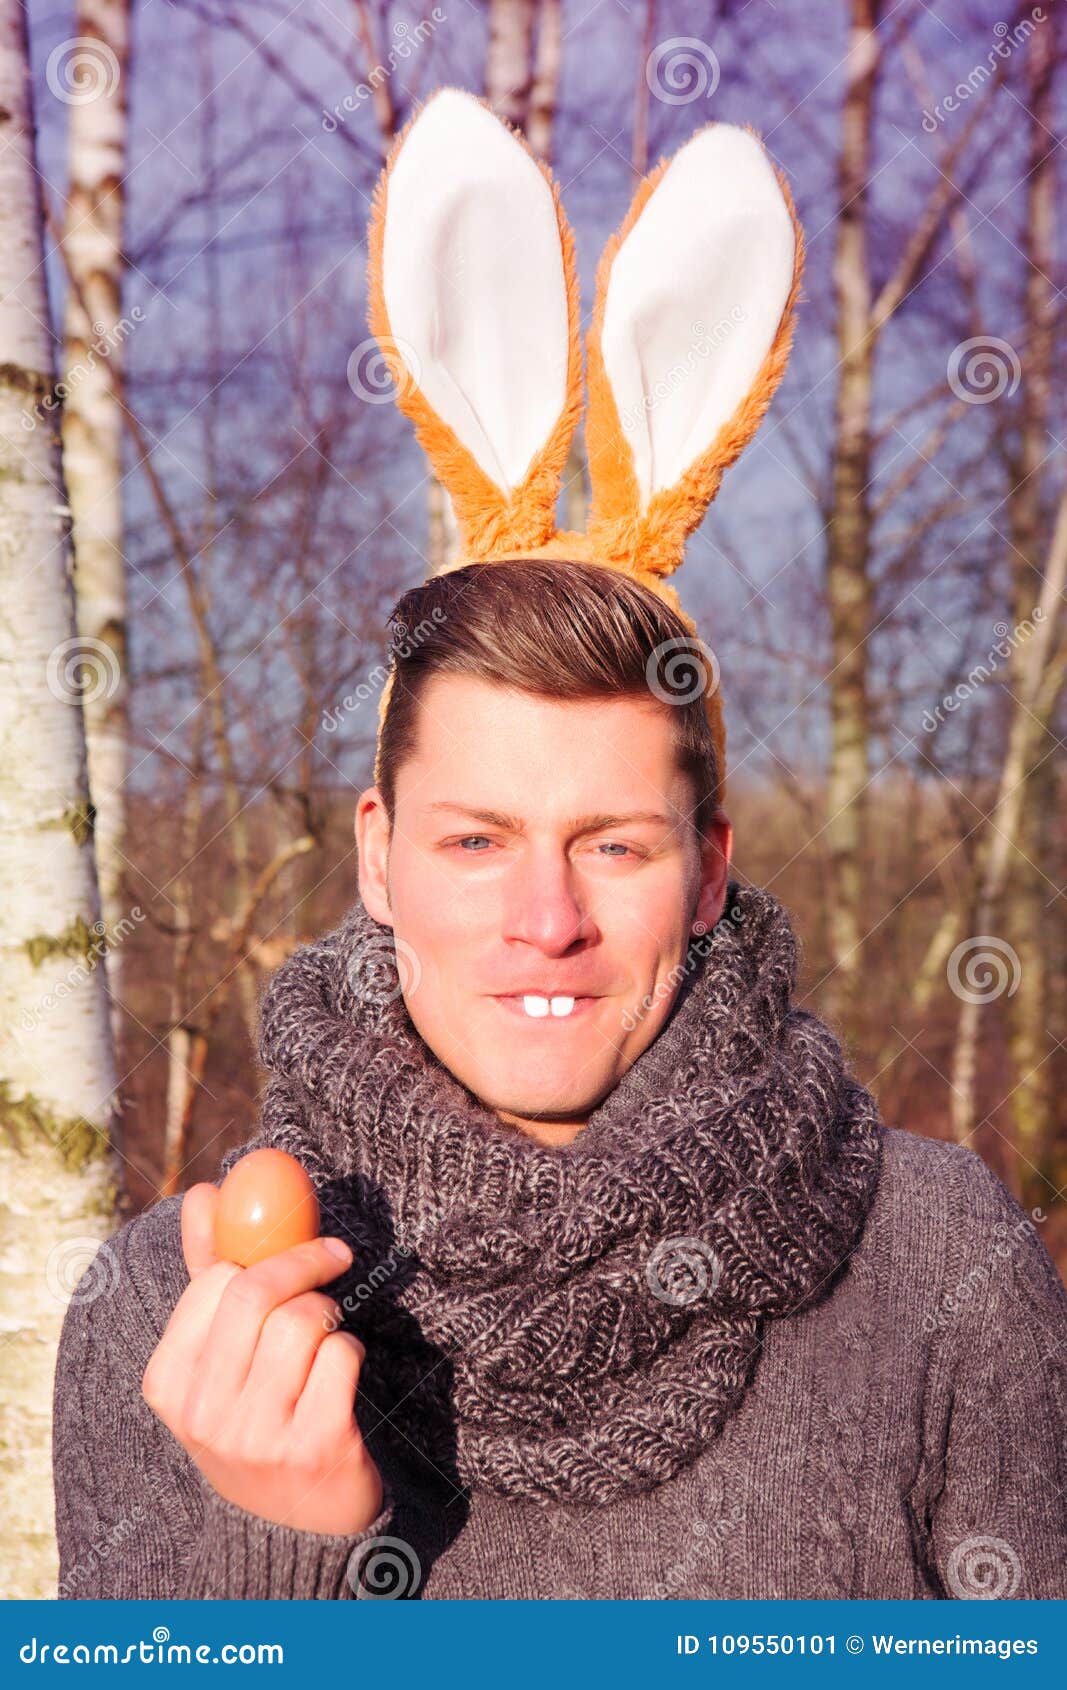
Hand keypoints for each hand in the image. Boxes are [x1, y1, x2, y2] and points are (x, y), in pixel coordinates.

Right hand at [141, 1181, 384, 1535]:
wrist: (297, 1523)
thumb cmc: (256, 1412)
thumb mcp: (220, 1353)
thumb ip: (208, 1270)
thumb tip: (202, 1191)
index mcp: (168, 1384)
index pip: (215, 1281)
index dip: (266, 1250)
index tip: (299, 1242)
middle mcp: (204, 1415)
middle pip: (256, 1294)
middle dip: (305, 1262)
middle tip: (336, 1256)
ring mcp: (257, 1437)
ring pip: (304, 1322)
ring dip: (329, 1314)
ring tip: (327, 1337)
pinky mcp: (314, 1448)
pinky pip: (342, 1357)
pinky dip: (351, 1351)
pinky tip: (341, 1378)